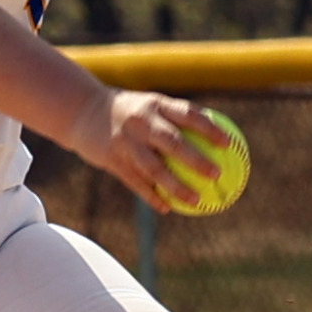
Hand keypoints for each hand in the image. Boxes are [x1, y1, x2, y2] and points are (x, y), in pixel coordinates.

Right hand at [67, 88, 233, 212]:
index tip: (229, 144)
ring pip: (154, 168)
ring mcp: (125, 141)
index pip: (187, 114)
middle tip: (217, 174)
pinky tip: (168, 208)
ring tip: (197, 201)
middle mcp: (140, 121)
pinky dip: (152, 196)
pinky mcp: (111, 158)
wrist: (82, 111)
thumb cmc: (128, 110)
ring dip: (176, 186)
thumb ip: (175, 118)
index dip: (209, 128)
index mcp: (154, 104)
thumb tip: (214, 135)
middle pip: (172, 142)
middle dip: (196, 159)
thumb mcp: (149, 105)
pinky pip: (136, 182)